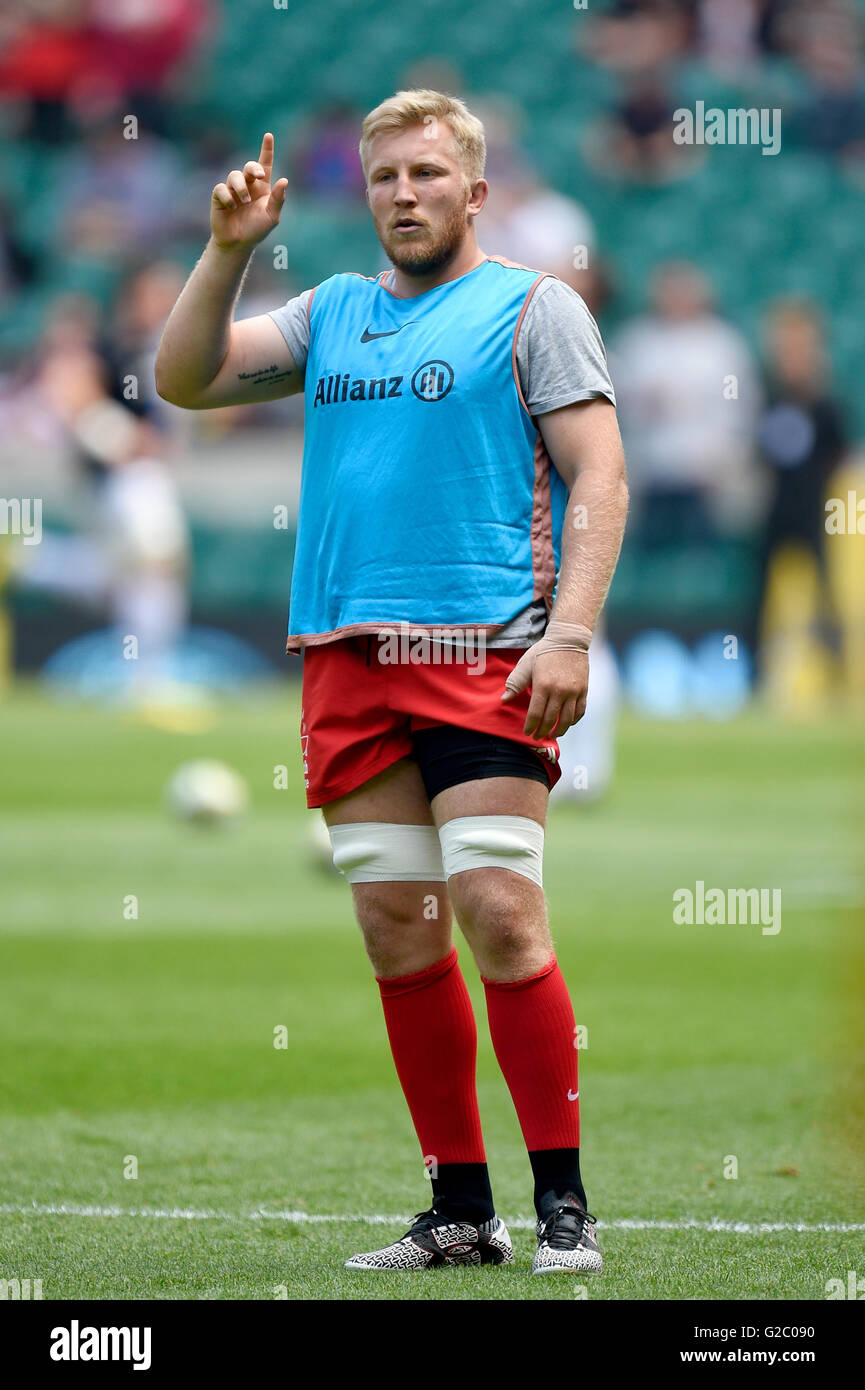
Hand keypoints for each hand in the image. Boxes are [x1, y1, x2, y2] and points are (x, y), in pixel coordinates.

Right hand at [211, 133, 287, 250]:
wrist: (238, 243)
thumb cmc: (256, 230)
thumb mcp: (271, 216)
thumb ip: (278, 199)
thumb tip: (284, 180)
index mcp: (262, 187)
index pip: (264, 164)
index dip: (266, 150)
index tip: (268, 135)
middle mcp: (248, 185)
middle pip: (249, 166)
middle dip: (253, 167)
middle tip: (258, 176)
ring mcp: (232, 189)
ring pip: (235, 175)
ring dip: (241, 188)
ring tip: (244, 202)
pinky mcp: (219, 196)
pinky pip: (221, 188)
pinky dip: (228, 197)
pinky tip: (231, 207)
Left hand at [501, 638, 589, 738]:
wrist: (568, 640)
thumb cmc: (543, 652)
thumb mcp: (525, 664)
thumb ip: (515, 683)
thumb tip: (504, 700)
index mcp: (543, 685)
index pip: (536, 714)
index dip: (530, 726)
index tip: (527, 732)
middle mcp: (559, 691)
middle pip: (551, 720)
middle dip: (542, 732)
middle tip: (537, 737)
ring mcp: (574, 692)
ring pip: (567, 720)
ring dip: (558, 731)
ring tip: (552, 735)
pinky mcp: (584, 690)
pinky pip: (579, 712)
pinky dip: (573, 721)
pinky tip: (566, 724)